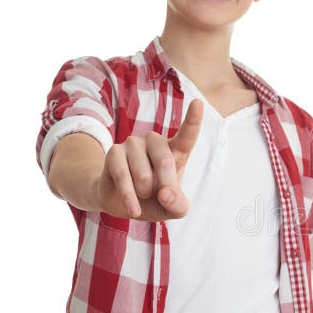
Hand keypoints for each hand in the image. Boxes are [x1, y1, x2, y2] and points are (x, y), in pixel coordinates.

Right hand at [98, 99, 202, 220]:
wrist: (121, 202)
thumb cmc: (154, 200)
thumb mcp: (173, 209)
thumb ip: (178, 205)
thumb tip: (166, 194)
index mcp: (175, 151)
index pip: (187, 135)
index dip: (193, 120)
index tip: (198, 103)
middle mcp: (155, 141)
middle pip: (165, 162)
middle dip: (165, 187)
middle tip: (161, 197)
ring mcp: (133, 144)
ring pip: (143, 173)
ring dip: (144, 192)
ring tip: (142, 194)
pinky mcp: (114, 152)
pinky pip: (122, 176)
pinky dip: (129, 197)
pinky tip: (133, 209)